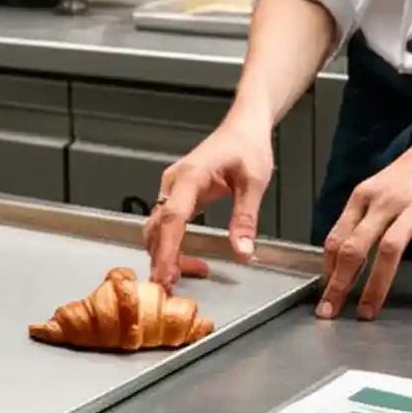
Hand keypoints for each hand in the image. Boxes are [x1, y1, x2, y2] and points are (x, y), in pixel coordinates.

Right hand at [145, 117, 274, 290]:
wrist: (243, 126)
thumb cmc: (248, 146)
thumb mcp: (254, 183)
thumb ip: (245, 218)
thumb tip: (242, 252)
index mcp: (190, 177)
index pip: (171, 219)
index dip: (166, 251)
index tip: (164, 276)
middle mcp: (173, 183)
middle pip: (157, 227)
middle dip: (161, 258)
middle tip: (171, 287)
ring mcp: (171, 189)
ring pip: (157, 228)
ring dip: (165, 254)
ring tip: (181, 277)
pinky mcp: (175, 194)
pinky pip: (165, 224)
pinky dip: (170, 245)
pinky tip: (184, 262)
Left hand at [318, 130, 411, 319]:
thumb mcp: (382, 186)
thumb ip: (365, 214)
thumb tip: (347, 247)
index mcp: (364, 196)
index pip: (336, 237)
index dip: (328, 268)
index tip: (324, 291)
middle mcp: (384, 203)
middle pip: (354, 248)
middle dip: (338, 284)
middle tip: (328, 311)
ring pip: (387, 252)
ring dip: (375, 287)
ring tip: (367, 314)